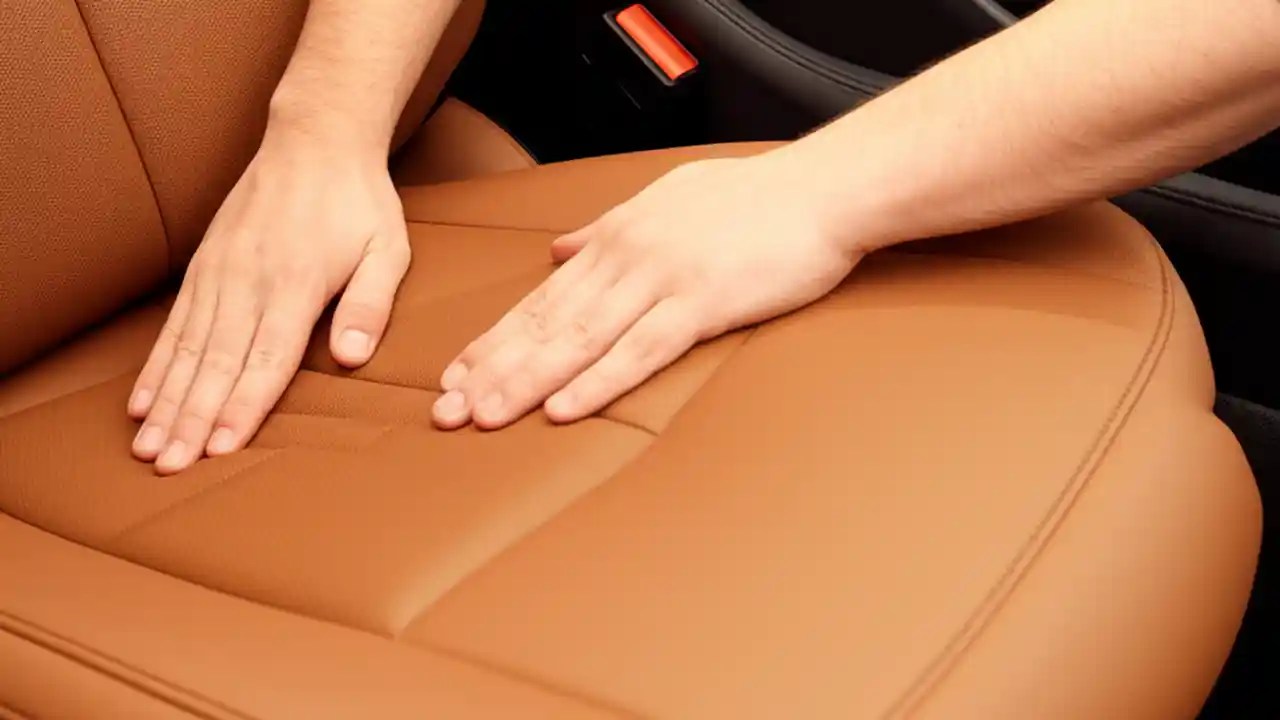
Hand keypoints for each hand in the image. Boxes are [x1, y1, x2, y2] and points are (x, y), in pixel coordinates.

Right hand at [128, 133, 409, 473]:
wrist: (314, 140)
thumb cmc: (358, 202)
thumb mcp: (387, 248)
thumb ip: (371, 304)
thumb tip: (353, 358)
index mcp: (298, 283)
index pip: (268, 357)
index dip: (245, 406)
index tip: (224, 446)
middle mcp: (249, 280)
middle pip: (217, 363)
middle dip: (194, 419)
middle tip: (173, 466)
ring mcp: (220, 273)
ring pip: (188, 350)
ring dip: (168, 402)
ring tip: (149, 447)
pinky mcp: (204, 267)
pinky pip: (174, 326)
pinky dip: (156, 367)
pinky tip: (142, 403)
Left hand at [431, 153, 864, 429]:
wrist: (819, 189)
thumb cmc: (749, 198)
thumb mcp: (664, 200)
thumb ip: (605, 228)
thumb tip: (560, 248)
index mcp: (615, 239)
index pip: (541, 299)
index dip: (494, 340)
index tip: (455, 375)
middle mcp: (625, 259)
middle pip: (545, 324)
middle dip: (492, 370)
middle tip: (447, 411)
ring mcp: (661, 281)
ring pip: (579, 339)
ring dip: (527, 381)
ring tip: (485, 417)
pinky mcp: (702, 303)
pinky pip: (640, 350)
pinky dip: (598, 381)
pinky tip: (563, 407)